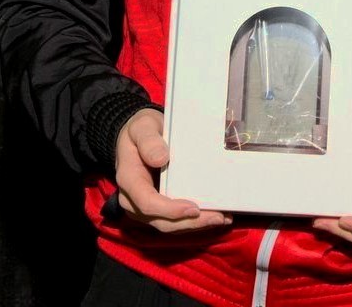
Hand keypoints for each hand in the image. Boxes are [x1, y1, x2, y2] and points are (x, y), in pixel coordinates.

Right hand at [115, 107, 231, 232]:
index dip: (169, 210)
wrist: (139, 136)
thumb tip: (161, 158)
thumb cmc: (141, 130)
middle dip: (190, 223)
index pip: (146, 202)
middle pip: (161, 221)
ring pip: (170, 225)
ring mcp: (146, 207)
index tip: (193, 208)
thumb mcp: (142, 127)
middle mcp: (134, 200)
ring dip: (196, 225)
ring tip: (222, 217)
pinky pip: (175, 220)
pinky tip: (217, 214)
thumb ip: (149, 141)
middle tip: (218, 216)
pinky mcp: (159, 207)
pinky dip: (195, 220)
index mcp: (129, 180)